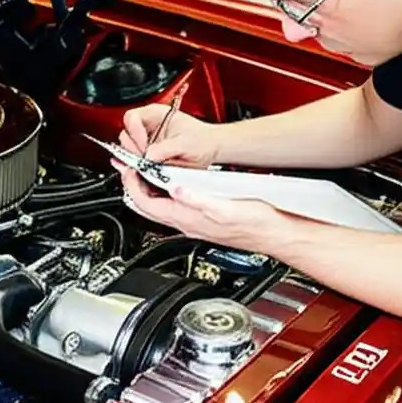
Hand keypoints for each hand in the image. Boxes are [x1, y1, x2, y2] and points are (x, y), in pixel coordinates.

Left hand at [114, 165, 292, 253]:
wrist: (276, 234)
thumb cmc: (257, 224)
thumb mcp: (226, 207)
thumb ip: (198, 199)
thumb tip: (176, 189)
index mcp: (189, 219)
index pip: (147, 204)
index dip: (131, 185)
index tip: (126, 169)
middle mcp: (188, 224)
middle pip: (148, 207)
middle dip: (132, 187)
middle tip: (125, 170)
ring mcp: (195, 224)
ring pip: (159, 208)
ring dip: (146, 190)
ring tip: (139, 174)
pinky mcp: (204, 221)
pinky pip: (174, 208)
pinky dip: (163, 194)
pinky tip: (168, 185)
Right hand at [119, 104, 220, 168]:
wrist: (210, 149)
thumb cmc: (202, 139)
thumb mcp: (186, 142)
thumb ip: (167, 148)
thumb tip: (149, 155)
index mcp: (156, 113)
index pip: (132, 118)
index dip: (135, 132)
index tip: (145, 145)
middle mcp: (148, 126)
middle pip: (126, 134)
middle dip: (135, 148)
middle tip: (147, 158)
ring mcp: (147, 141)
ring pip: (128, 149)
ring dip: (137, 158)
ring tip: (152, 163)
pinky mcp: (148, 154)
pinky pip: (136, 160)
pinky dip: (140, 165)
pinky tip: (150, 168)